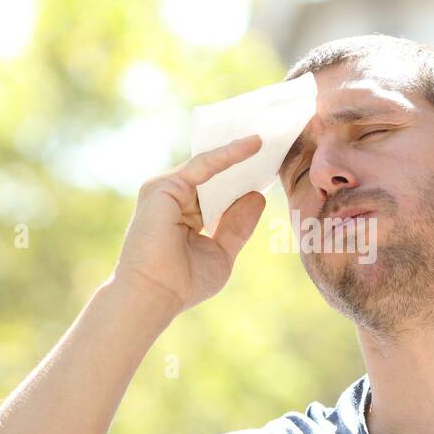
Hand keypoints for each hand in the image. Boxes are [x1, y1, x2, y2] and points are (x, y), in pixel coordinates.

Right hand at [114, 134, 266, 316]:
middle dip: (245, 163)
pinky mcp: (163, 186)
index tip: (272, 169)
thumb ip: (238, 225)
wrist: (156, 295)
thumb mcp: (222, 252)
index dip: (243, 182)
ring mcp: (166, 191)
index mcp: (186, 216)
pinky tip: (254, 145)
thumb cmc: (184, 283)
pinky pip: (203, 164)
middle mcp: (174, 200)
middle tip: (277, 144)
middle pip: (215, 176)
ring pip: (211, 166)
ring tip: (272, 138)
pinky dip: (229, 154)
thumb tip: (257, 196)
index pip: (218, 193)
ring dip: (241, 154)